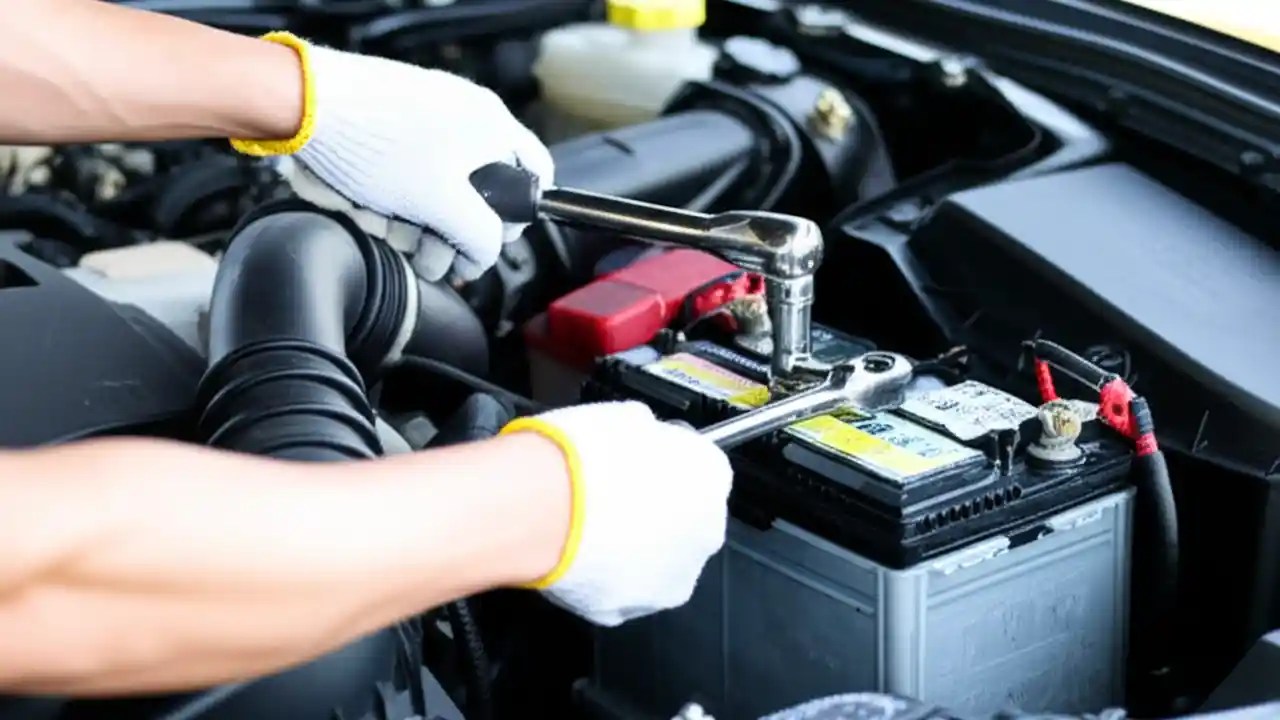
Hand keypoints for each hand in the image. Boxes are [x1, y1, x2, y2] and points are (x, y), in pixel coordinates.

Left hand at [233, 34, 553, 281]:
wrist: (303, 106)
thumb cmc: (375, 144)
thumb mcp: (442, 205)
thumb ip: (480, 237)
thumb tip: (487, 255)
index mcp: (492, 125)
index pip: (534, 176)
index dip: (513, 221)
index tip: (485, 246)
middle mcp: (465, 117)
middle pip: (477, 194)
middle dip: (447, 231)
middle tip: (427, 255)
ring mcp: (426, 119)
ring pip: (434, 191)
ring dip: (411, 221)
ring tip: (384, 227)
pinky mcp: (389, 125)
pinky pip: (402, 177)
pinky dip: (387, 200)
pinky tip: (365, 209)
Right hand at [501, 401, 732, 626]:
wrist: (538, 505)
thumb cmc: (581, 454)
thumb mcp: (626, 416)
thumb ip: (649, 434)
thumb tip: (641, 437)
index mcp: (711, 477)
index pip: (701, 470)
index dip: (664, 467)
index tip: (637, 466)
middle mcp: (706, 533)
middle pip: (686, 522)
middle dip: (655, 514)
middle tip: (611, 500)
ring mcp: (671, 578)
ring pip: (657, 563)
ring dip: (634, 551)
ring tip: (588, 532)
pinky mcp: (629, 611)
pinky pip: (620, 592)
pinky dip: (603, 580)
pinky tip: (575, 558)